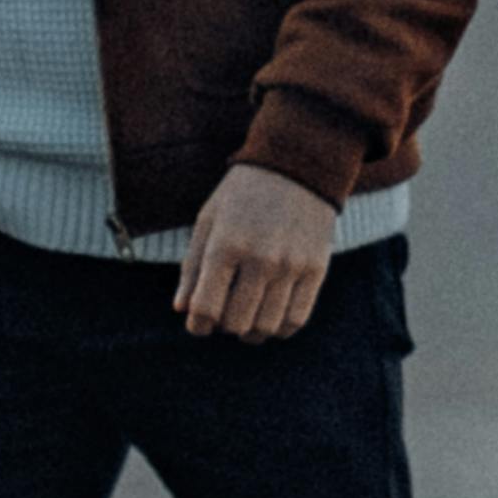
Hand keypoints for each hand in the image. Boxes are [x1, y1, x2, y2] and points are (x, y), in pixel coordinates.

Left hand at [175, 162, 339, 341]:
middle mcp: (260, 259)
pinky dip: (279, 328)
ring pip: (266, 327)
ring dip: (251, 331)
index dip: (197, 324)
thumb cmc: (242, 195)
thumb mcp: (209, 220)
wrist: (296, 166)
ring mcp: (291, 266)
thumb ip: (192, 266)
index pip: (206, 308)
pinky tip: (270, 317)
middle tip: (223, 313)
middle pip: (235, 323)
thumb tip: (182, 310)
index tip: (198, 322)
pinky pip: (296, 320)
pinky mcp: (316, 270)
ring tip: (246, 317)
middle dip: (223, 326)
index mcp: (226, 245)